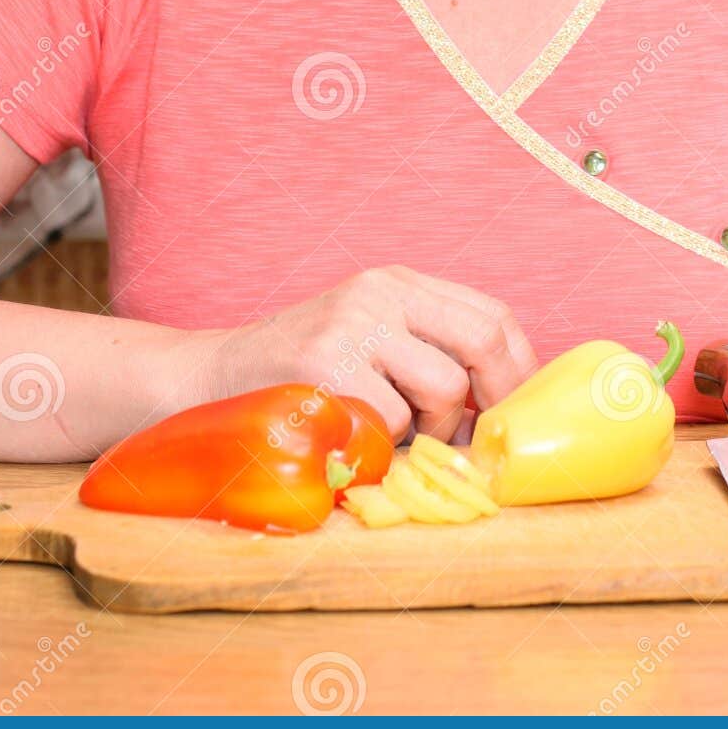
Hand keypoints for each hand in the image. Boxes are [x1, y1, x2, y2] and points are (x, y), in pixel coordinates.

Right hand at [187, 264, 537, 443]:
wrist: (206, 378)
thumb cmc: (296, 374)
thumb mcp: (366, 341)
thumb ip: (425, 354)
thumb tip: (500, 409)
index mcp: (398, 283)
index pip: (491, 313)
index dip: (520, 367)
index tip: (521, 411)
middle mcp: (380, 292)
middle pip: (482, 338)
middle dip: (498, 398)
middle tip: (485, 439)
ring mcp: (354, 324)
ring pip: (443, 387)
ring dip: (430, 429)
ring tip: (392, 435)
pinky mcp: (327, 364)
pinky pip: (393, 420)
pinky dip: (384, 445)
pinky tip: (350, 436)